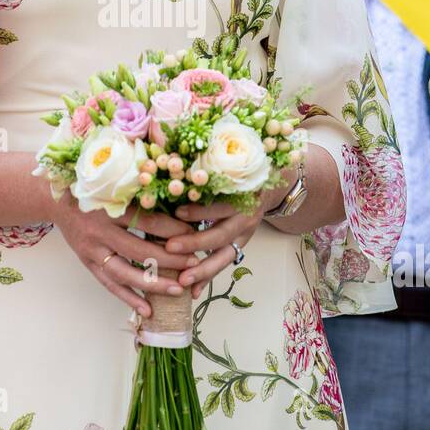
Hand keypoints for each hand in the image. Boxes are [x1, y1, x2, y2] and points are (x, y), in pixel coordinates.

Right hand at [51, 194, 200, 317]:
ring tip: (177, 291)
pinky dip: (128, 298)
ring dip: (152, 284)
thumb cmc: (93, 189)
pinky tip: (147, 309)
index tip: (195, 236)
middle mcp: (100, 230)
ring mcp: (92, 250)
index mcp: (111, 207)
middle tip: (194, 265)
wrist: (55, 198)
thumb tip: (181, 211)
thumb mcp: (115, 187)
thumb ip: (141, 198)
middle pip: (139, 250)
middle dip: (170, 260)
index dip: (173, 231)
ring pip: (125, 273)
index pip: (148, 222)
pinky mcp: (87, 262)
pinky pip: (109, 284)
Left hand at [162, 169, 299, 297]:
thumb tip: (158, 137)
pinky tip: (192, 292)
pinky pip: (223, 264)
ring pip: (224, 256)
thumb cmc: (235, 169)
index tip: (177, 213)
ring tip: (182, 281)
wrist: (270, 184)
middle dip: (195, 243)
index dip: (200, 210)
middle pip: (221, 234)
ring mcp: (245, 234)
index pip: (220, 204)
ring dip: (203, 271)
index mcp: (241, 194)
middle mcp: (245, 216)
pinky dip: (207, 279)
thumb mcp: (222, 161)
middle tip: (170, 248)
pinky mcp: (239, 246)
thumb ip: (192, 158)